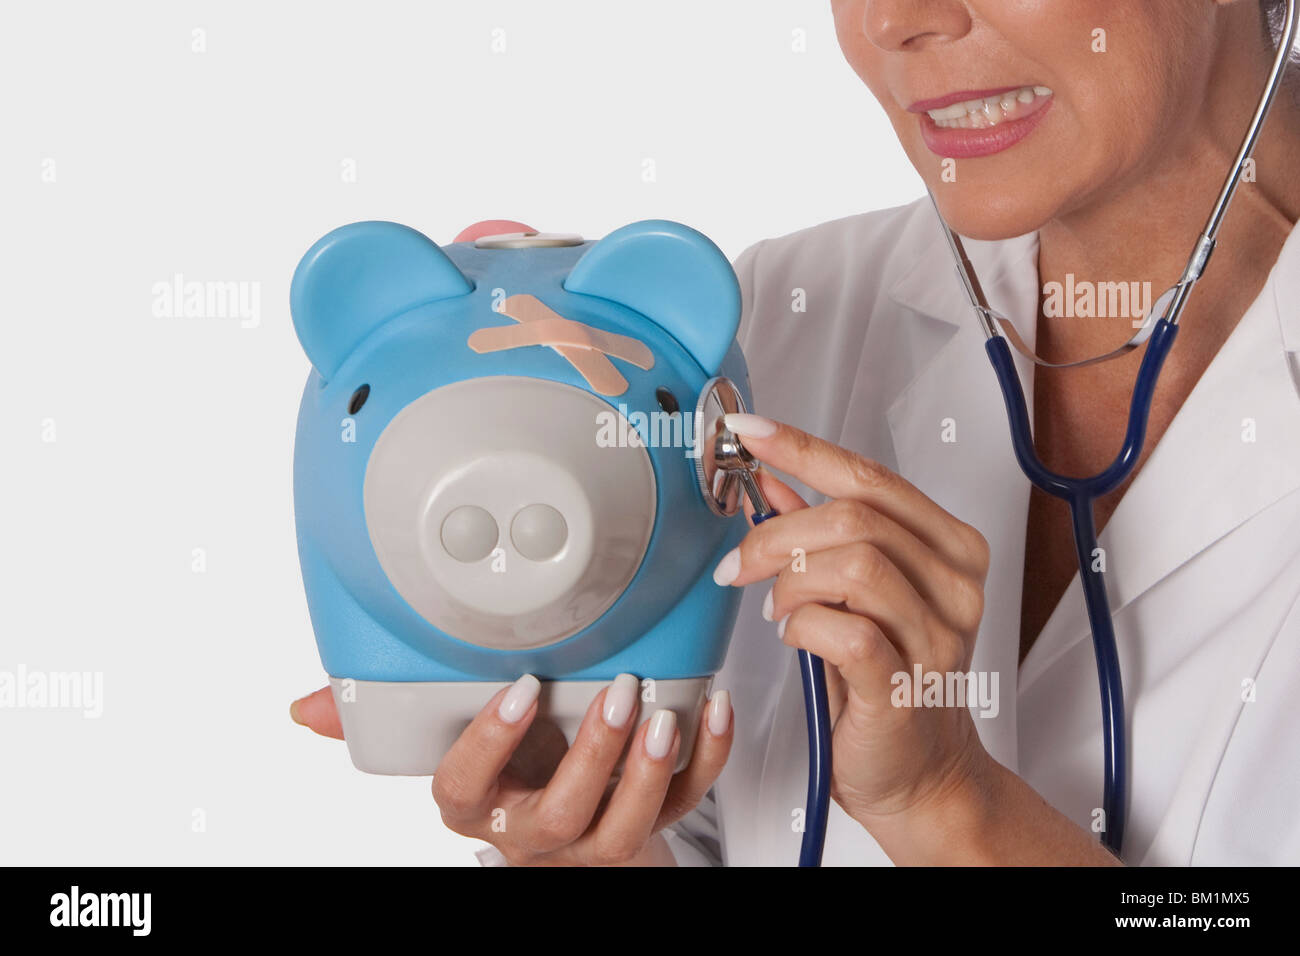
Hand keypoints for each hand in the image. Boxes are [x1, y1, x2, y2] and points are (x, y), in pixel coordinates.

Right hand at [290, 675, 732, 865]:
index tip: (519, 688)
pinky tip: (712, 707)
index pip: (466, 787)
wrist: (565, 824)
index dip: (492, 742)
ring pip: (624, 827)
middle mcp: (532, 830)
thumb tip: (306, 709)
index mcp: (477, 805)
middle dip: (591, 754)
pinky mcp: (651, 823)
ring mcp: (593, 837)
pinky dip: (707, 757)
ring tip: (661, 712)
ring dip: (648, 770)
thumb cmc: (504, 770)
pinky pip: (686, 804)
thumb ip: (382, 719)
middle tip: (613, 691)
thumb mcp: (442, 744)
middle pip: (559, 814)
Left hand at [714, 413, 992, 829]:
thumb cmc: (883, 681)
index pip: (871, 477)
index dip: (803, 449)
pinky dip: (801, 625)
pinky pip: (844, 628)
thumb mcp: (850, 594)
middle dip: (777, 531)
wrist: (918, 774)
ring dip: (791, 581)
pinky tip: (795, 636)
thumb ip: (815, 531)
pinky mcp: (906, 683)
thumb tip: (765, 475)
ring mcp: (939, 635)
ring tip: (778, 609)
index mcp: (950, 548)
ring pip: (853, 563)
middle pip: (856, 516)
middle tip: (740, 563)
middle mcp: (956, 584)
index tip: (749, 433)